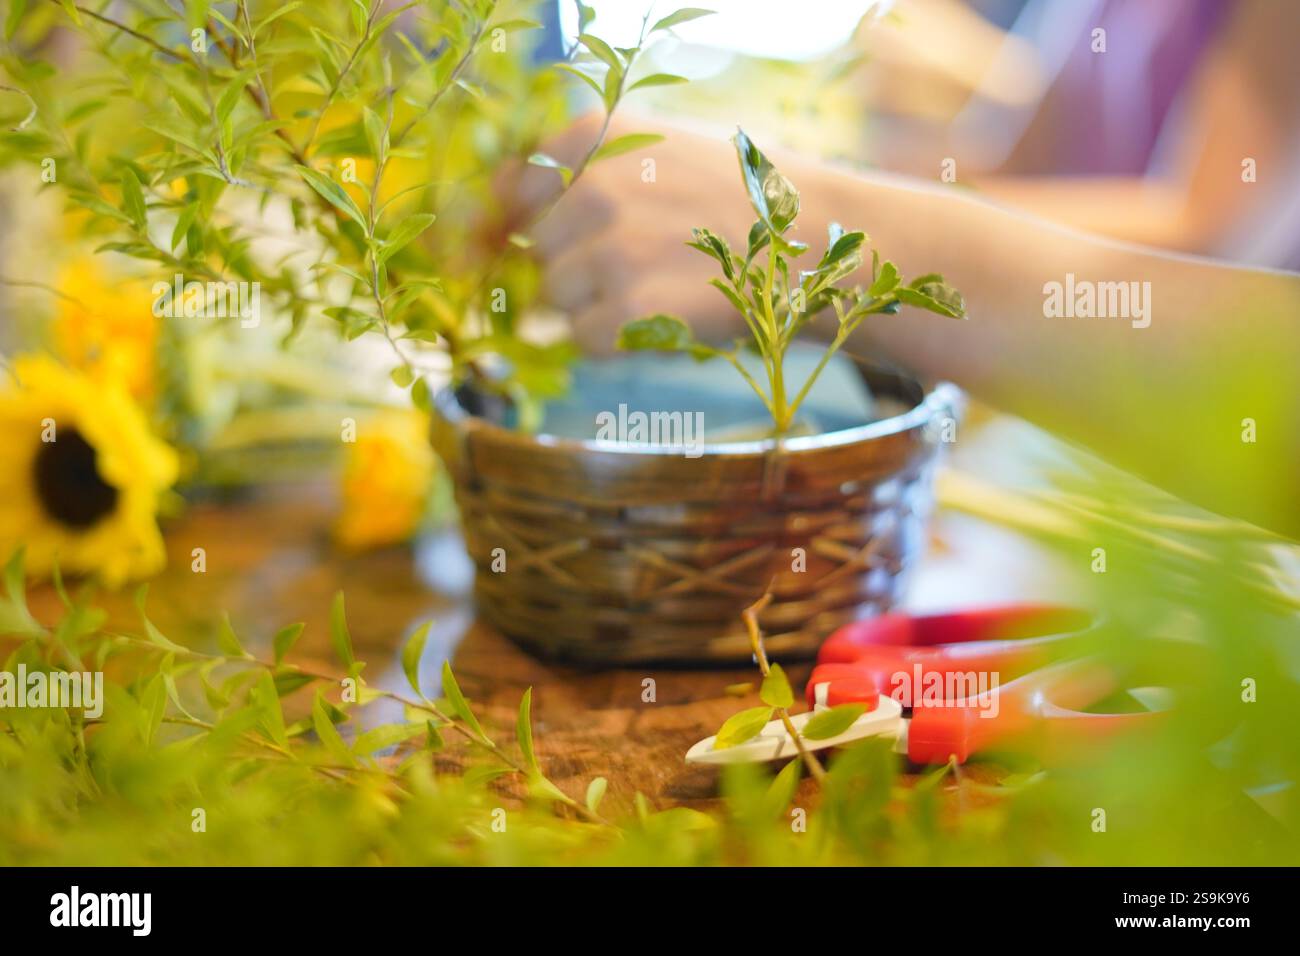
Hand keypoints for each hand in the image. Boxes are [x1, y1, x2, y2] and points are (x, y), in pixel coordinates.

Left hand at [509, 113, 764, 352]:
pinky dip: (614, 341)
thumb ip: (581, 169)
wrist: (818, 239)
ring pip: (555, 299)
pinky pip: (583, 339)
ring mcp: (614, 250)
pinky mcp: (633, 310)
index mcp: (593, 136)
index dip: (526, 225)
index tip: (554, 245)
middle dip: (575, 267)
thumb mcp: (655, 147)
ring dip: (595, 305)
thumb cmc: (734, 197)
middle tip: (641, 266)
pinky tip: (662, 319)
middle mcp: (596, 187)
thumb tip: (494, 213)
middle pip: (539, 252)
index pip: (513, 189)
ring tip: (659, 288)